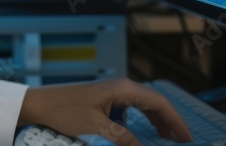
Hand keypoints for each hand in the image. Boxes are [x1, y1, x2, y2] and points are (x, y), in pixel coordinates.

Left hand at [17, 78, 192, 145]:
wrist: (38, 104)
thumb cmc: (64, 112)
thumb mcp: (97, 130)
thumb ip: (124, 140)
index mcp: (122, 89)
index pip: (159, 103)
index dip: (176, 121)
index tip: (187, 139)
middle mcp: (120, 86)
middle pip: (154, 103)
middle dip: (170, 122)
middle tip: (182, 142)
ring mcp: (112, 91)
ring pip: (144, 105)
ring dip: (157, 121)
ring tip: (168, 139)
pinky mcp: (104, 98)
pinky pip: (132, 108)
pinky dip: (143, 119)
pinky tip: (145, 132)